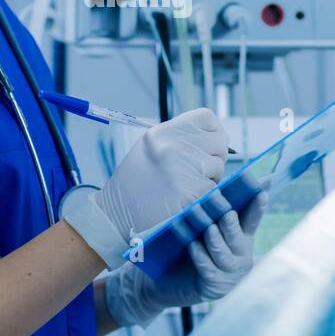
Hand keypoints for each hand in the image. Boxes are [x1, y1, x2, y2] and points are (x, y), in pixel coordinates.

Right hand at [61, 108, 227, 267]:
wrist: (116, 217)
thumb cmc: (134, 184)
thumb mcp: (150, 148)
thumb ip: (179, 138)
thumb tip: (212, 137)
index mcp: (162, 133)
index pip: (207, 118)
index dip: (213, 131)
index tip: (209, 144)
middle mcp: (174, 146)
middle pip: (219, 141)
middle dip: (214, 156)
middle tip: (197, 170)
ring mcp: (184, 169)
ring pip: (219, 167)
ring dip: (209, 178)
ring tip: (185, 186)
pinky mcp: (193, 193)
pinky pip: (214, 189)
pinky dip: (206, 196)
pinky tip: (185, 199)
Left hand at [105, 192, 267, 328]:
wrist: (180, 282)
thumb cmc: (197, 247)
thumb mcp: (208, 230)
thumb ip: (214, 214)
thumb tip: (211, 190)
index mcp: (242, 237)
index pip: (252, 219)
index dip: (258, 207)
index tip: (262, 192)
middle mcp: (240, 254)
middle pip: (237, 237)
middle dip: (230, 225)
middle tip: (226, 213)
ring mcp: (229, 271)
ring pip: (223, 254)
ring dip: (214, 240)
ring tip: (208, 228)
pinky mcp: (214, 284)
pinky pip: (207, 268)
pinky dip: (200, 256)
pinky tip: (192, 246)